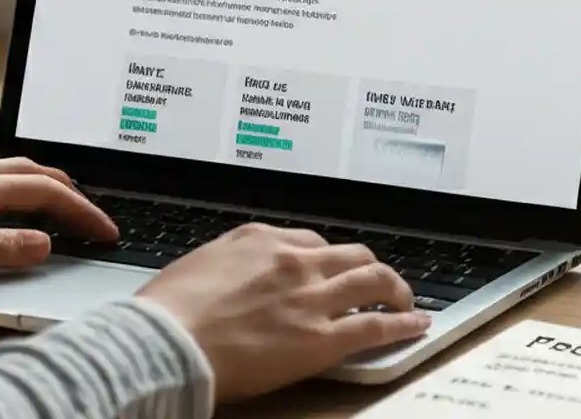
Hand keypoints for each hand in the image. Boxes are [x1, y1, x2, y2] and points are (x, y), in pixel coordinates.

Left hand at [0, 157, 117, 279]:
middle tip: (95, 217)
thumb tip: (46, 245)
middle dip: (74, 190)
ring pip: (12, 169)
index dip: (84, 211)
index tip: (106, 232)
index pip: (47, 192)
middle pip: (35, 171)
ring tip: (63, 203)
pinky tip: (3, 202)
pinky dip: (15, 185)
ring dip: (46, 182)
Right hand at [137, 223, 430, 401]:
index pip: (311, 241)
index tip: (333, 268)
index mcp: (260, 239)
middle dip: (370, 267)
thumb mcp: (199, 265)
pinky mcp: (321, 338)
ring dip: (395, 289)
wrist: (163, 340)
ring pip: (374, 281)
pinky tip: (416, 324)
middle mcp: (294, 261)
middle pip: (352, 255)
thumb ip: (231, 264)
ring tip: (404, 300)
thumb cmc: (167, 311)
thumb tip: (236, 275)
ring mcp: (312, 298)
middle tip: (378, 282)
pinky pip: (376, 325)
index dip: (329, 258)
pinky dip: (403, 323)